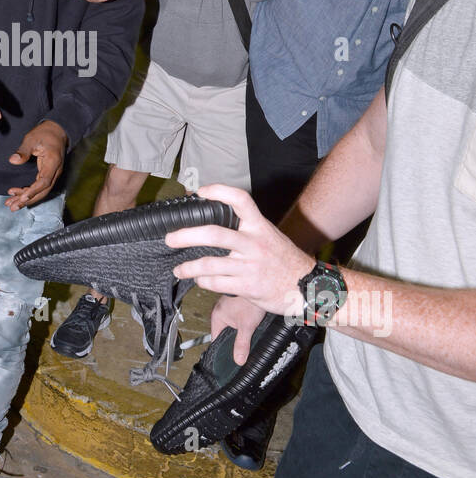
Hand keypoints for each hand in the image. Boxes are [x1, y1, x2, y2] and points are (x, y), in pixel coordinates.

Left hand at [5, 120, 66, 209]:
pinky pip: (39, 187)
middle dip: (28, 200)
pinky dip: (28, 192)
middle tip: (12, 206)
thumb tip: (13, 160)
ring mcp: (52, 174)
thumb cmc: (45, 133)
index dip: (33, 191)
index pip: (44, 181)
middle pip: (42, 191)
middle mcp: (55, 171)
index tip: (22, 197)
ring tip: (11, 204)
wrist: (57, 131)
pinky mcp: (48, 174)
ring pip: (41, 191)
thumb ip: (23, 151)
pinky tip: (17, 195)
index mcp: (53, 162)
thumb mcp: (32, 139)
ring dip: (26, 199)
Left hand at [164, 183, 313, 327]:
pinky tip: (201, 281)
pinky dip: (203, 282)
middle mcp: (253, 243)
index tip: (200, 192)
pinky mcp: (248, 286)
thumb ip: (246, 229)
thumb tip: (213, 222)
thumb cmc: (284, 260)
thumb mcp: (269, 236)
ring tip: (179, 269)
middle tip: (170, 238)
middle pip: (213, 233)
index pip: (240, 200)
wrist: (307, 286)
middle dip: (186, 235)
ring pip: (209, 264)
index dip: (218, 191)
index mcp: (260, 226)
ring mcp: (250, 265)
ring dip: (188, 267)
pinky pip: (216, 283)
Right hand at [209, 295, 265, 366]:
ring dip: (237, 327)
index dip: (221, 349)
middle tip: (242, 344)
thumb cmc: (250, 300)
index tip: (227, 356)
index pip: (214, 339)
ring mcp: (227, 304)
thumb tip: (238, 359)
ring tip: (247, 330)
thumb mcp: (247, 326)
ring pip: (230, 322)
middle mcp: (219, 309)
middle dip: (232, 339)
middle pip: (223, 331)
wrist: (261, 280)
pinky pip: (236, 315)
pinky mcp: (236, 301)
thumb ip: (241, 344)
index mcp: (217, 316)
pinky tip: (250, 319)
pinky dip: (242, 319)